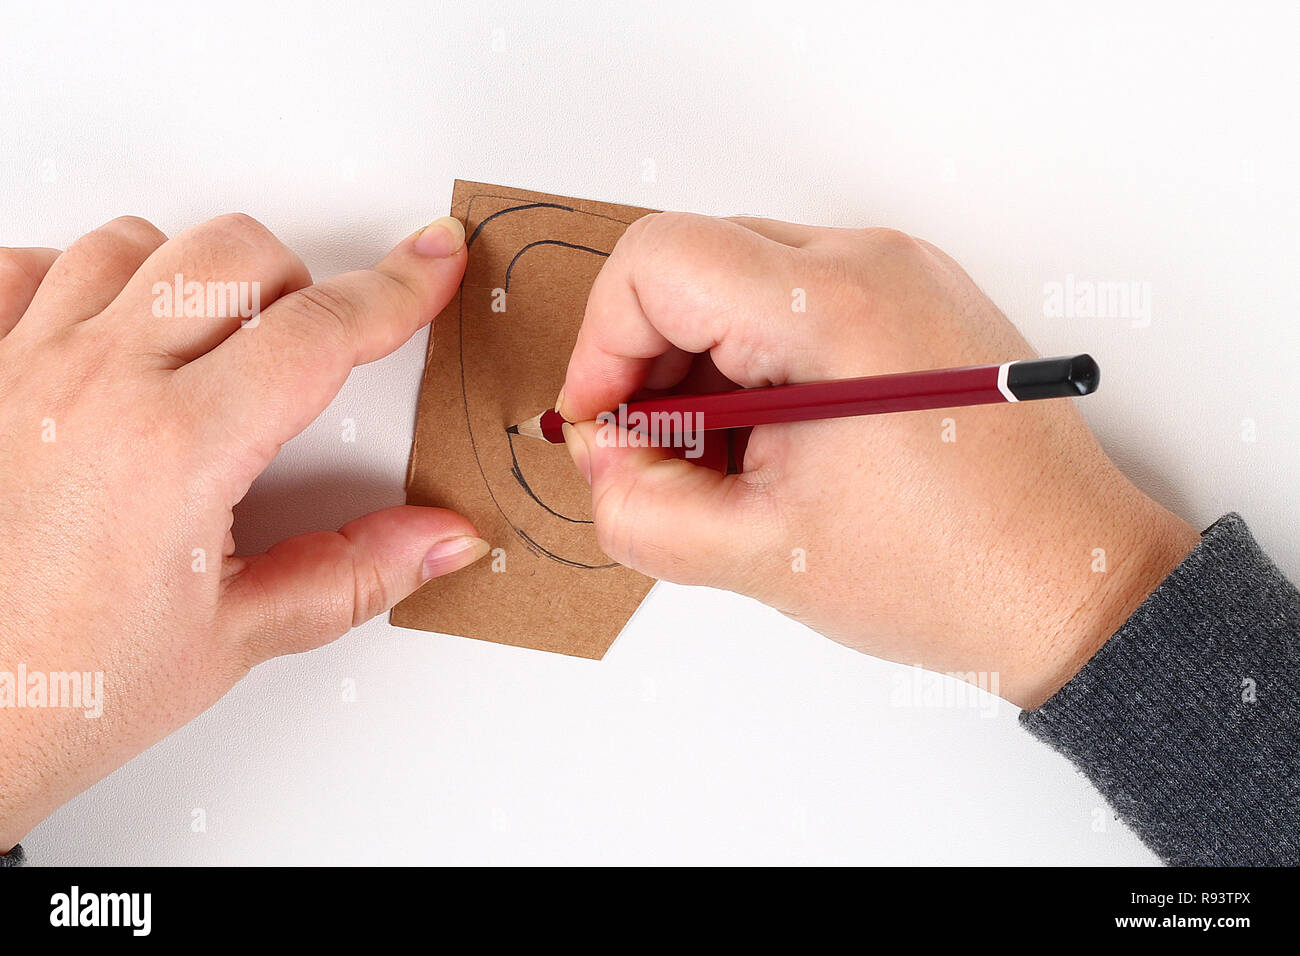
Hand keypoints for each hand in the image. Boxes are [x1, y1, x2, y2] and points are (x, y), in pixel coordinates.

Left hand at [0, 214, 486, 850]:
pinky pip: (25, 268)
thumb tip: (440, 537)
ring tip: (209, 341)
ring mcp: (19, 368)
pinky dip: (78, 279)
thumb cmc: (61, 691)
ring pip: (132, 244)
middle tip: (308, 344)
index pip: (318, 332)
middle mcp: (94, 386)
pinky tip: (105, 333)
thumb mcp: (234, 637)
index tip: (431, 263)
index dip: (396, 291)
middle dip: (297, 282)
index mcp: (177, 448)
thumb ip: (356, 572)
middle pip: (232, 253)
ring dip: (193, 276)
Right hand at [558, 214, 1199, 708]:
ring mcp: (901, 275)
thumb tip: (600, 459)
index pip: (658, 260)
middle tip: (655, 457)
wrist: (1072, 587)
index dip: (602, 343)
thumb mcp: (764, 558)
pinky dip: (753, 369)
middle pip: (693, 264)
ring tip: (727, 465)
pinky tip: (771, 447)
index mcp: (837, 309)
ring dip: (700, 371)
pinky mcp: (912, 302)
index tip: (603, 423)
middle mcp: (873, 264)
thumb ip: (645, 510)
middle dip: (649, 364)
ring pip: (737, 283)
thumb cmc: (956, 573)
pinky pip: (792, 304)